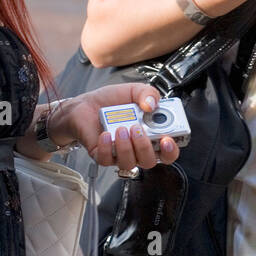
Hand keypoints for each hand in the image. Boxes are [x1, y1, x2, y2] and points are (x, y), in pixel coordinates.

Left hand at [59, 83, 181, 171]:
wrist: (86, 104)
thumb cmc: (111, 101)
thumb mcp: (134, 90)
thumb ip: (148, 93)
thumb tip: (152, 104)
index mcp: (151, 134)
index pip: (167, 152)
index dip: (170, 150)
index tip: (166, 139)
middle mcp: (137, 148)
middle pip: (149, 161)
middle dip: (145, 147)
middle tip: (137, 129)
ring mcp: (120, 154)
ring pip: (129, 164)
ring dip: (126, 147)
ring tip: (120, 128)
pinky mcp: (102, 156)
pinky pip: (107, 160)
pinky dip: (108, 147)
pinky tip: (106, 134)